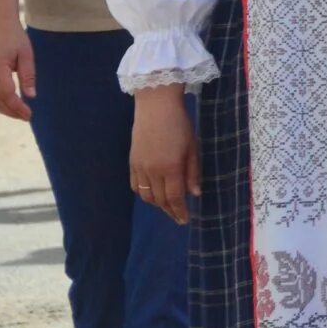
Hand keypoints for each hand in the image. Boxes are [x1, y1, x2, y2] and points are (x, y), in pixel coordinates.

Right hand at [0, 22, 33, 121]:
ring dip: (4, 109)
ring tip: (20, 114)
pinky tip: (10, 106)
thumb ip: (28, 75)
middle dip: (11, 111)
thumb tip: (31, 96)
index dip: (17, 106)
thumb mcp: (26, 54)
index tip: (29, 114)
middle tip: (27, 117)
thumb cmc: (15, 39)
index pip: (6, 93)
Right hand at [129, 87, 199, 223]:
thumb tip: (194, 194)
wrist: (155, 107)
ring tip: (168, 207)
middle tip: (179, 217)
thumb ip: (193, 172)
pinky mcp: (132, 162)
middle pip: (159, 200)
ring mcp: (139, 167)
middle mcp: (152, 171)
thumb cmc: (180, 125)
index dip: (180, 211)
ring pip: (146, 195)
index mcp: (170, 168)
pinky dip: (144, 194)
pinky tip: (152, 194)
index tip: (185, 220)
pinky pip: (136, 185)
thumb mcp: (193, 147)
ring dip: (157, 204)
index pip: (174, 198)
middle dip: (170, 211)